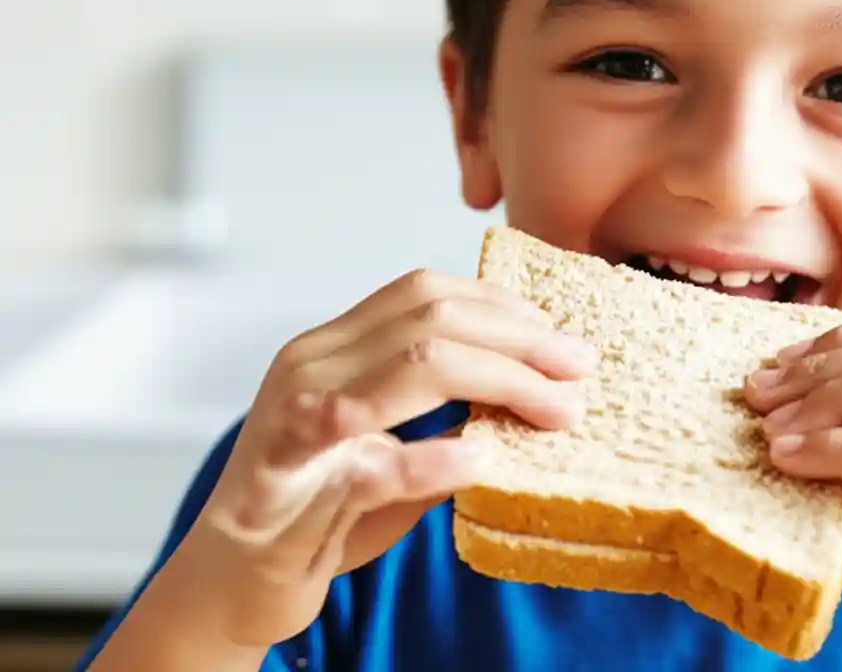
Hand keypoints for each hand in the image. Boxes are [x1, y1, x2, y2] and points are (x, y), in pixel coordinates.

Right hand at [176, 269, 597, 648]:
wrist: (229, 581)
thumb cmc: (316, 509)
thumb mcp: (385, 446)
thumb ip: (441, 415)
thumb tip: (534, 395)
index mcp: (331, 348)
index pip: (422, 292)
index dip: (499, 303)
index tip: (557, 332)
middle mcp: (311, 367)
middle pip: (432, 320)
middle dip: (520, 340)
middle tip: (579, 367)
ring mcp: (298, 421)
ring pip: (415, 367)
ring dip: (503, 383)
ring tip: (557, 410)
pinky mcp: (292, 486)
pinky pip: (374, 462)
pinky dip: (433, 459)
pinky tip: (480, 461)